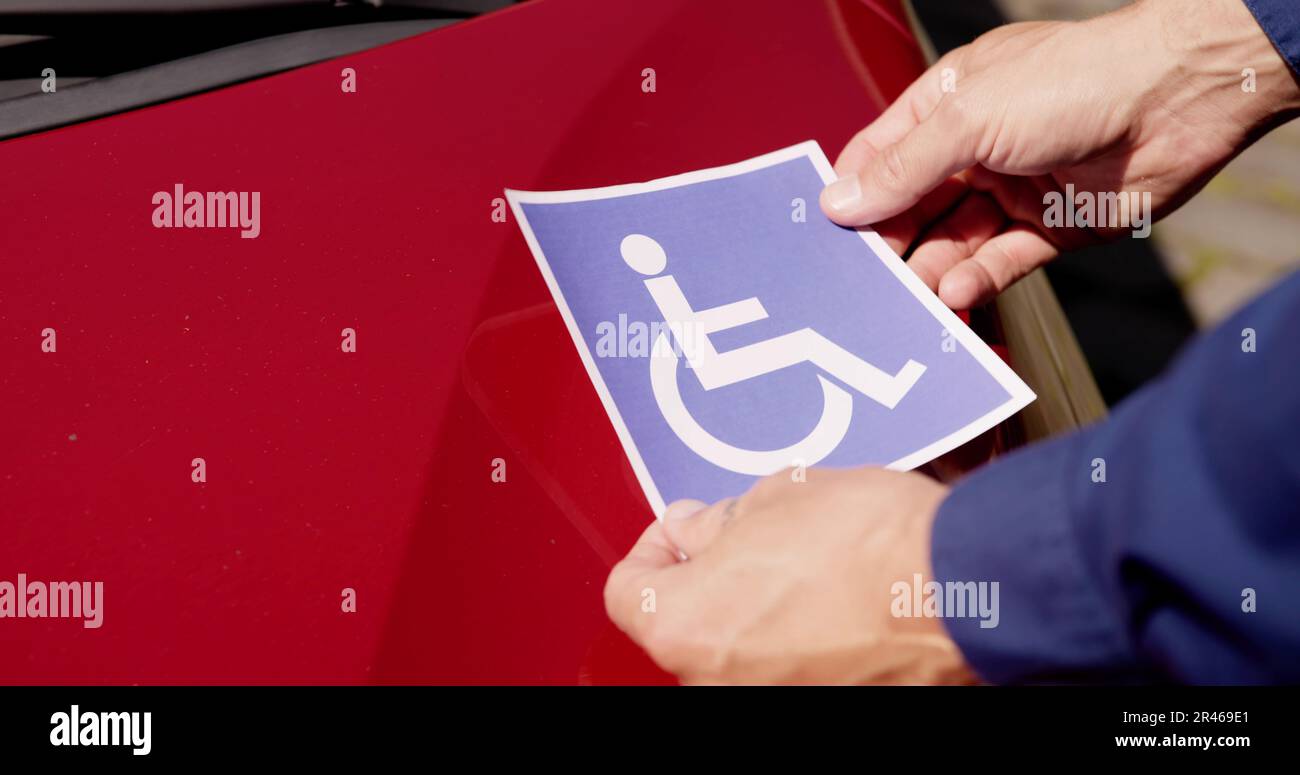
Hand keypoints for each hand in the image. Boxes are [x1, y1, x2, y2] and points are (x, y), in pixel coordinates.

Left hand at [603, 467, 976, 683]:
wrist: (963, 588)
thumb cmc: (873, 545)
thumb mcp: (772, 500)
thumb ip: (713, 524)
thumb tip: (696, 530)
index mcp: (685, 626)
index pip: (629, 592)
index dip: (653, 548)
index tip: (682, 529)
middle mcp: (717, 682)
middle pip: (685, 625)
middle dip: (710, 576)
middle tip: (749, 535)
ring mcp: (770, 703)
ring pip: (739, 650)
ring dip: (756, 609)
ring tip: (806, 563)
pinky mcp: (822, 707)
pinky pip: (789, 669)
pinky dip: (799, 640)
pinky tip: (835, 599)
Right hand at [820, 0, 1299, 308]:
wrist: (1179, 98)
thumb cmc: (1076, 80)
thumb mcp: (969, 117)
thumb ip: (903, 167)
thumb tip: (839, 203)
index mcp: (950, 104)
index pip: (884, 154)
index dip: (855, 191)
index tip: (826, 232)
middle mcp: (978, 148)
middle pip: (914, 205)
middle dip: (887, 242)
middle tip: (861, 279)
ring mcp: (1014, 189)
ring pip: (953, 241)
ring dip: (927, 270)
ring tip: (907, 298)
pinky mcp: (1050, 228)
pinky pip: (999, 262)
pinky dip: (974, 280)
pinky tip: (953, 295)